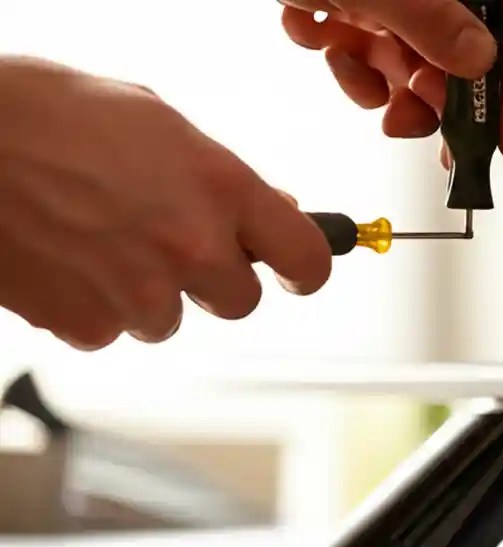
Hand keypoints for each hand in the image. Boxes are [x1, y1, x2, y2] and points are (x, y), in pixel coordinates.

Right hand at [0, 56, 331, 350]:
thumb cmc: (48, 113)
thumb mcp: (157, 122)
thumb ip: (222, 176)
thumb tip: (275, 208)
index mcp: (221, 187)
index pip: (307, 257)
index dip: (304, 267)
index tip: (293, 270)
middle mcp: (191, 246)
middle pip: (240, 302)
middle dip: (212, 279)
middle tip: (167, 241)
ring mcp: (139, 291)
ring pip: (168, 319)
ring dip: (145, 291)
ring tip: (96, 236)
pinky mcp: (86, 324)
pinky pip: (110, 331)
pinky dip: (91, 304)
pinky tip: (64, 257)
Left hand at [279, 0, 502, 162]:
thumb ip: (431, 21)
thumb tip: (480, 61)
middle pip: (465, 58)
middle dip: (433, 101)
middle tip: (408, 127)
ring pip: (411, 63)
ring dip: (379, 84)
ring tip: (346, 69)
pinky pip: (364, 49)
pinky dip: (340, 57)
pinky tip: (311, 29)